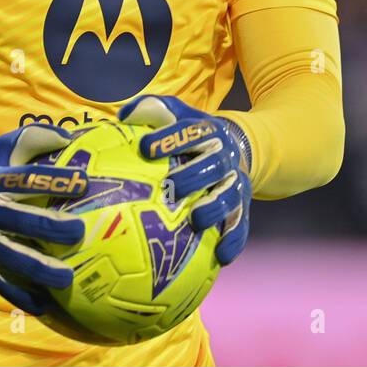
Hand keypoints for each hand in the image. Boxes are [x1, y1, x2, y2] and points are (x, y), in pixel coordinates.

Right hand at [0, 124, 87, 314]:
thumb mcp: (2, 145)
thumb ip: (34, 137)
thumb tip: (70, 137)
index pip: (26, 179)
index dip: (54, 179)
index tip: (84, 182)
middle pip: (20, 221)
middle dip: (51, 227)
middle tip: (79, 231)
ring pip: (11, 258)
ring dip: (39, 270)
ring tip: (67, 278)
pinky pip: (0, 282)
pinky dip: (20, 296)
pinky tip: (44, 306)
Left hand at [117, 95, 252, 265]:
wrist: (237, 148)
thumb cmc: (193, 135)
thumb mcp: (178, 116)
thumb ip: (152, 110)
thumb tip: (123, 115)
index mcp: (207, 132)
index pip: (191, 131)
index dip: (169, 139)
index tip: (146, 148)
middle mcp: (225, 157)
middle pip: (213, 165)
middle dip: (192, 175)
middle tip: (170, 187)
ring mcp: (236, 183)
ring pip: (230, 195)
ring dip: (215, 207)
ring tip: (196, 220)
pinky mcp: (243, 208)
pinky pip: (242, 226)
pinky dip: (234, 240)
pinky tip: (221, 257)